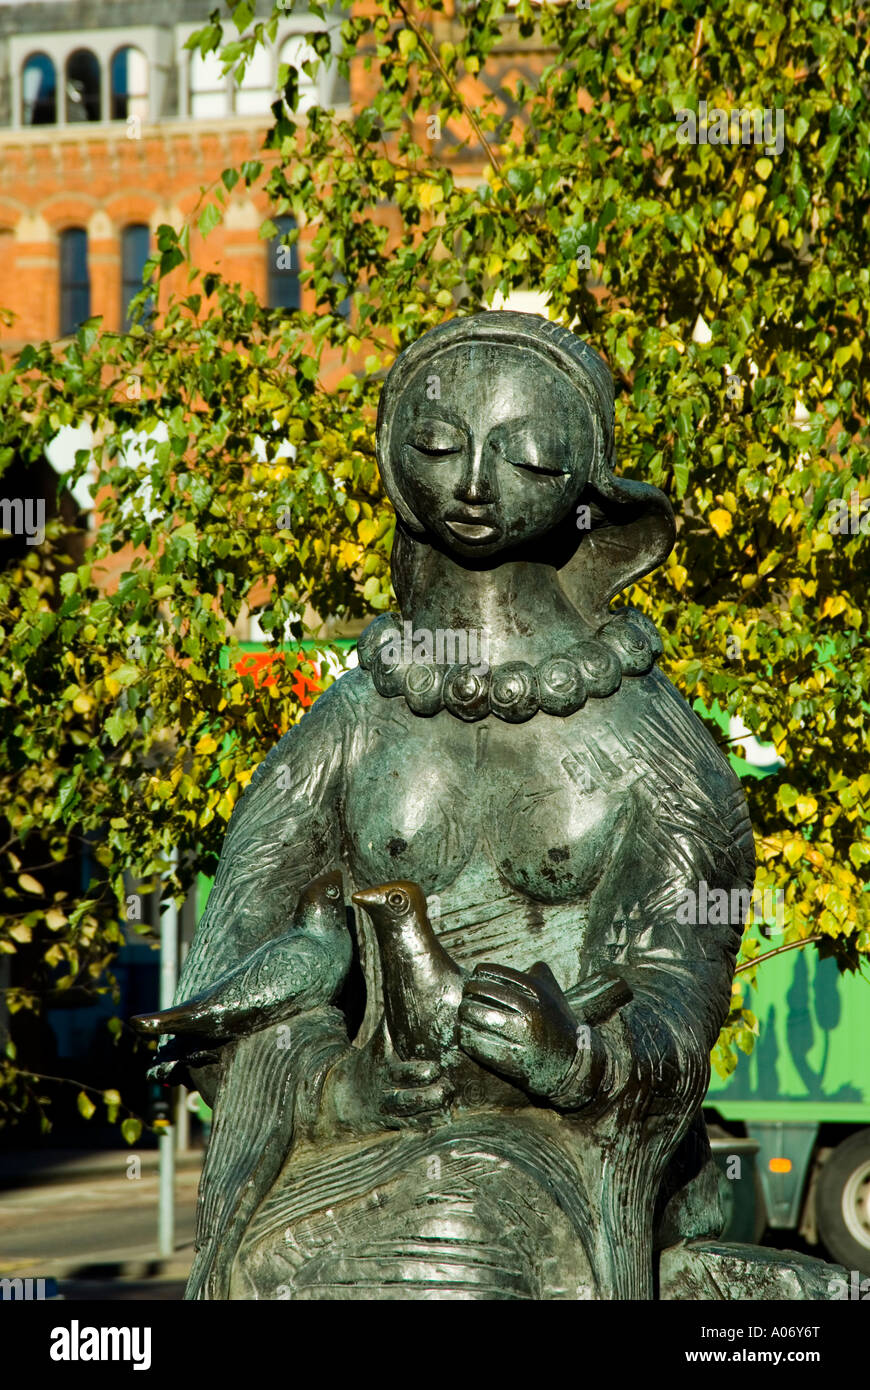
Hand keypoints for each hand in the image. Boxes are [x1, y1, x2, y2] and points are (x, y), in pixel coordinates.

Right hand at [319, 1022, 452, 1136]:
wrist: (342, 1096)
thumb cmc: (373, 1059)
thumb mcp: (380, 1040)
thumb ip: (395, 1020)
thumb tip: (407, 985)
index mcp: (382, 1068)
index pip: (399, 1072)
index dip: (417, 1072)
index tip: (436, 1067)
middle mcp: (384, 1091)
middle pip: (406, 1097)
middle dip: (428, 1094)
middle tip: (448, 1087)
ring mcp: (388, 1110)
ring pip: (410, 1115)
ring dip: (431, 1110)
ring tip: (448, 1100)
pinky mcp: (392, 1124)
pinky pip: (410, 1127)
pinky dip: (426, 1124)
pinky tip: (443, 1118)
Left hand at [458, 960, 581, 1098]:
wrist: (574, 1065)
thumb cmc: (558, 1023)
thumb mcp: (553, 993)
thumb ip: (538, 973)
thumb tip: (525, 960)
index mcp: (536, 990)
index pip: (492, 973)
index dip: (477, 975)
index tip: (473, 980)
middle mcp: (529, 1010)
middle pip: (479, 993)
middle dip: (467, 995)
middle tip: (465, 999)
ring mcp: (521, 1036)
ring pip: (474, 1017)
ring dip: (464, 1016)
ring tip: (463, 1017)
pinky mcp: (513, 1059)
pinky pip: (477, 1043)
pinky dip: (466, 1037)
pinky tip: (466, 1034)